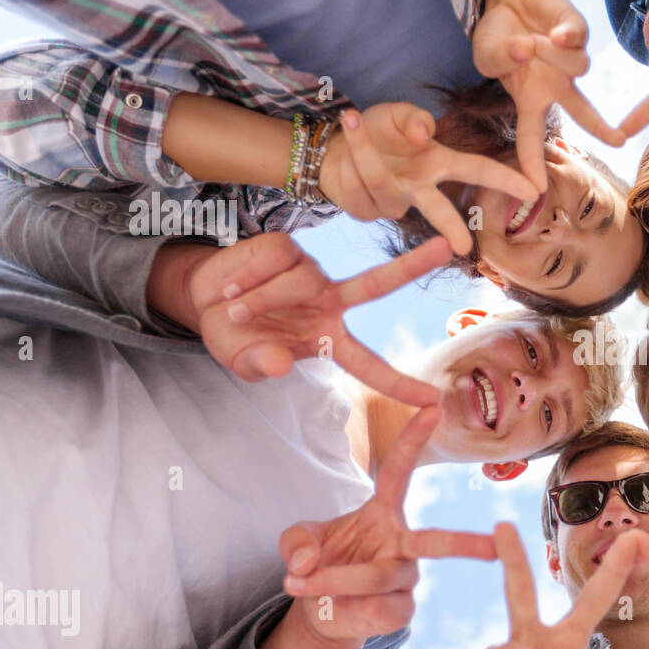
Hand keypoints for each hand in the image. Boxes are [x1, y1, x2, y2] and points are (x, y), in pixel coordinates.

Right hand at [184, 230, 448, 405]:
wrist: (203, 299)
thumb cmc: (234, 336)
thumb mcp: (242, 361)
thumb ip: (260, 367)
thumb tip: (281, 365)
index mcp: (329, 339)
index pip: (370, 366)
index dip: (399, 384)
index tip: (432, 401)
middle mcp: (330, 302)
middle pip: (377, 284)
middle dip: (411, 266)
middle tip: (446, 248)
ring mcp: (311, 272)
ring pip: (301, 281)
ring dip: (263, 298)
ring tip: (234, 306)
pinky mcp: (288, 247)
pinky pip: (277, 260)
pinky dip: (251, 275)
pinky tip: (234, 285)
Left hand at [275, 406, 496, 647]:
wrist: (322, 612)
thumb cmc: (320, 563)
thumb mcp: (299, 543)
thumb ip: (296, 541)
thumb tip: (307, 563)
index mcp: (383, 512)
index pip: (400, 471)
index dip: (414, 440)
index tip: (433, 407)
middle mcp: (403, 543)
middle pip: (436, 542)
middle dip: (467, 543)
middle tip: (495, 545)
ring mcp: (407, 579)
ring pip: (380, 577)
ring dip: (335, 580)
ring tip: (298, 584)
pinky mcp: (401, 611)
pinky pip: (377, 610)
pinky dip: (343, 609)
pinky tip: (332, 608)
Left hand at [317, 105, 537, 253]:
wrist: (337, 147)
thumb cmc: (378, 131)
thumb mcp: (396, 113)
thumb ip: (414, 118)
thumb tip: (422, 135)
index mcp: (437, 162)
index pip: (478, 170)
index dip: (506, 179)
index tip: (533, 190)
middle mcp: (420, 188)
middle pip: (439, 209)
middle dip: (449, 227)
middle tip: (462, 248)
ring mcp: (393, 202)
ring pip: (380, 181)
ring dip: (363, 146)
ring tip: (353, 117)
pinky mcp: (366, 211)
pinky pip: (356, 185)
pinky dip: (347, 154)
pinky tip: (344, 145)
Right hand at [472, 0, 624, 189]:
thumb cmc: (498, 36)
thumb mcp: (485, 54)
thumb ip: (497, 59)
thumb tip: (523, 51)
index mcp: (531, 100)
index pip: (531, 138)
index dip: (531, 164)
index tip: (536, 190)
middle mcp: (557, 86)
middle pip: (584, 113)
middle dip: (602, 128)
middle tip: (619, 140)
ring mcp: (571, 60)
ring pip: (575, 67)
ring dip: (547, 54)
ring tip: (528, 40)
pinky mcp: (579, 33)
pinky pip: (575, 41)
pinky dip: (562, 36)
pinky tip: (552, 33)